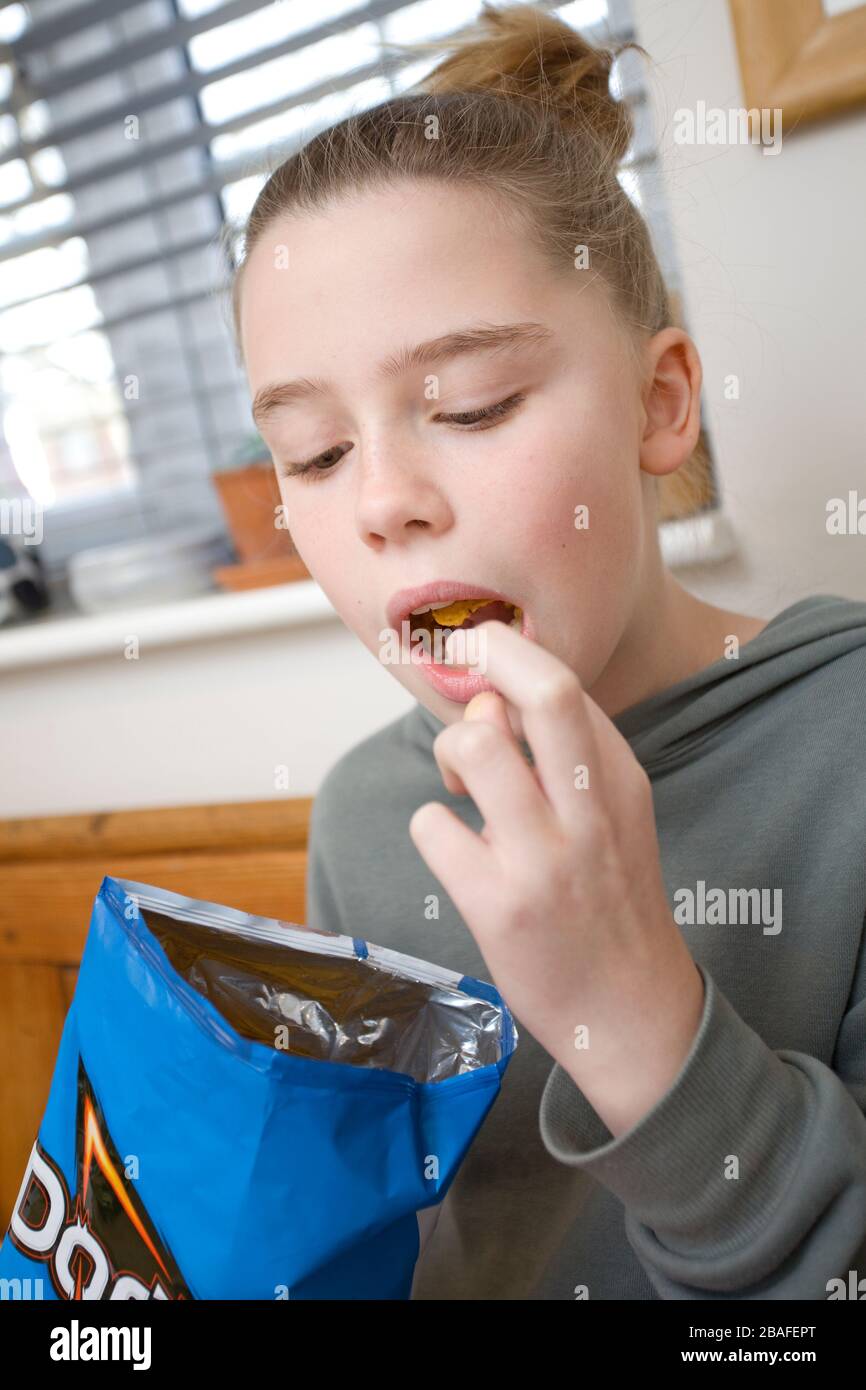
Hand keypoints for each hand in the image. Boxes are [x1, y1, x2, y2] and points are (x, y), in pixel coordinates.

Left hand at [408, 620, 704, 1137]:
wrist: (630, 1012)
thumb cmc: (607, 903)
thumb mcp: (611, 818)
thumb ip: (561, 758)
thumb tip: (484, 697)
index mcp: (621, 780)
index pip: (565, 683)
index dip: (507, 653)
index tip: (474, 647)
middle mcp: (591, 809)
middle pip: (546, 691)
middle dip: (487, 651)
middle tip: (455, 655)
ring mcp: (547, 857)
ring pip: (476, 744)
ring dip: (449, 749)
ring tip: (461, 783)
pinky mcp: (501, 904)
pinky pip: (432, 825)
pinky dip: (430, 828)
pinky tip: (458, 855)